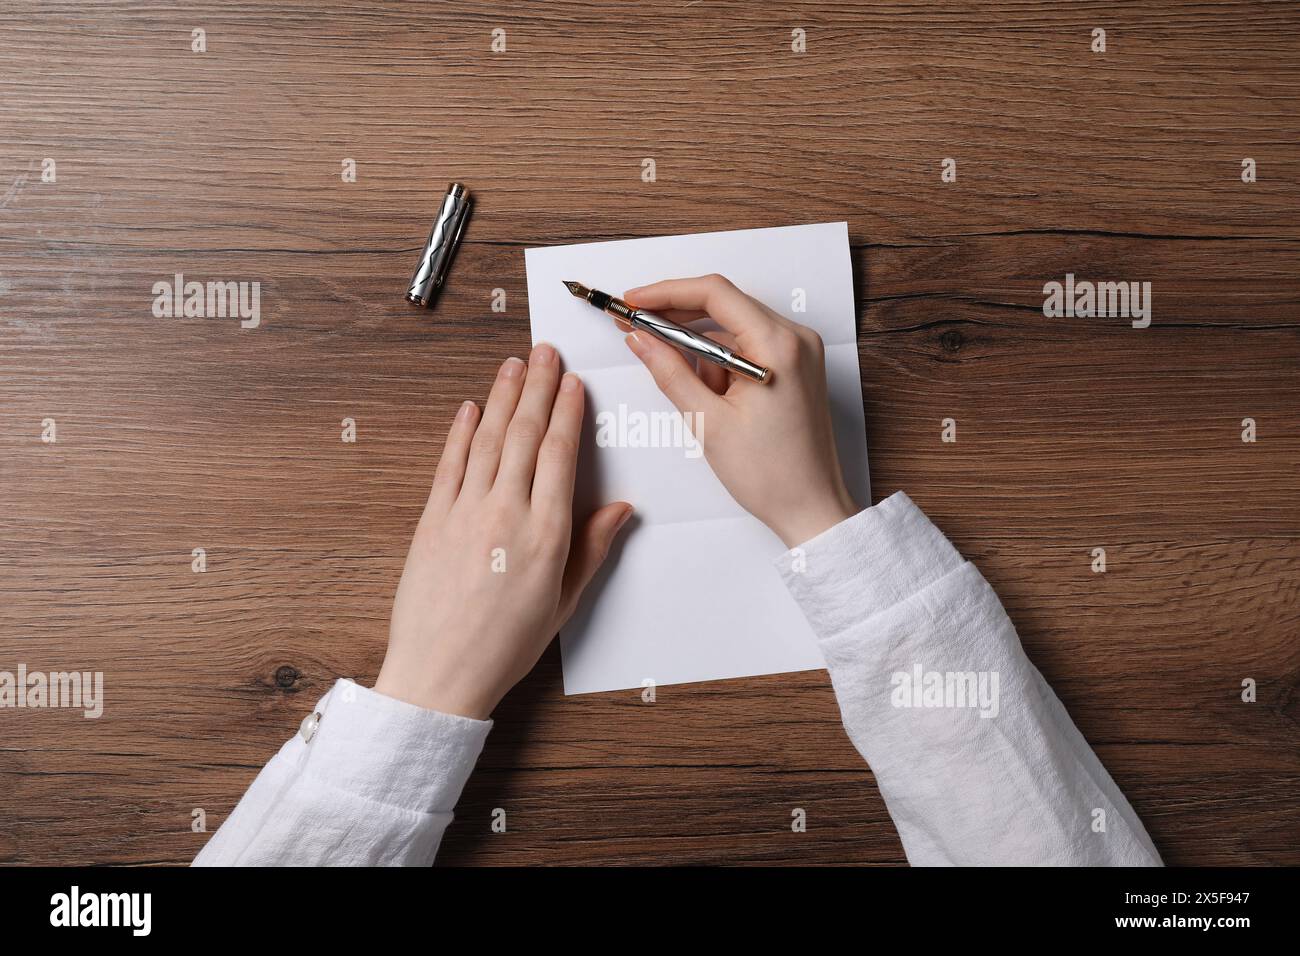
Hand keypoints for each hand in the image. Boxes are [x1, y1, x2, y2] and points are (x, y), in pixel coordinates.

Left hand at [375, 345, 632, 719]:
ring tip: (513, 364)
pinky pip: (449, 465)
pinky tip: (470, 407)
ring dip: (502, 396)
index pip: (559, 455)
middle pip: (524, 435)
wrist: (440, 674)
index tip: (574, 383)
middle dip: (538, 388)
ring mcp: (464, 513)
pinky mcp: (432, 521)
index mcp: (546, 535)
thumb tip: (621, 508)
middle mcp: (505, 514)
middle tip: (546, 352)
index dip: (567, 412)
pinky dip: (459, 432)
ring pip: (487, 440)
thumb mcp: (563, 602)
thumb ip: (592, 549)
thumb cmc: (505, 646)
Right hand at [623, 274, 857, 547]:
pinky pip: (748, 347)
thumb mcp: (707, 422)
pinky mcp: (796, 366)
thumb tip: (639, 338)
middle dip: (677, 318)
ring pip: (733, 328)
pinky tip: (714, 398)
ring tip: (697, 397)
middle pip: (724, 304)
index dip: (666, 293)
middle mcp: (795, 338)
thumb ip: (669, 372)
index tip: (633, 302)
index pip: (714, 293)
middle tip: (636, 330)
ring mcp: (799, 351)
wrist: (811, 508)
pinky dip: (721, 364)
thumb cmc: (770, 475)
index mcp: (777, 346)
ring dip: (701, 350)